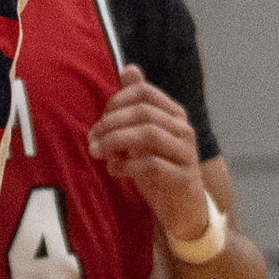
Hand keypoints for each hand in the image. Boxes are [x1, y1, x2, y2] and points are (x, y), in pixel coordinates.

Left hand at [86, 66, 216, 246]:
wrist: (184, 210)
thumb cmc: (160, 170)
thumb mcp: (144, 137)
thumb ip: (136, 106)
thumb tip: (128, 69)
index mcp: (174, 114)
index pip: (145, 93)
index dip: (117, 102)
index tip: (99, 121)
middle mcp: (183, 129)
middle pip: (144, 113)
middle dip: (111, 124)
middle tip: (92, 140)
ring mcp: (186, 153)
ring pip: (149, 135)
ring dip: (116, 142)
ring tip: (98, 153)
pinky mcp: (183, 178)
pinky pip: (153, 165)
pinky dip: (127, 166)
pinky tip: (114, 170)